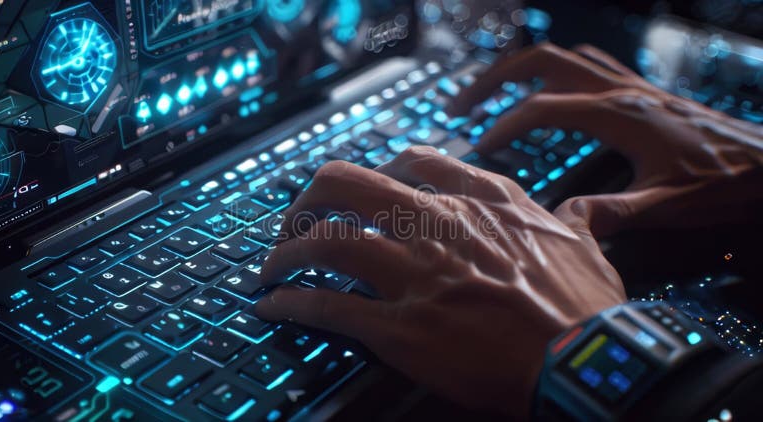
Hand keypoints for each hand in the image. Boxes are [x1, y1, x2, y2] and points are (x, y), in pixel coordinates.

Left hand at [255, 147, 625, 417]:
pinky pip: (328, 306)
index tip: (358, 188)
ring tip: (272, 264)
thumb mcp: (588, 246)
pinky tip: (274, 305)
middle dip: (309, 198)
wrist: (586, 362)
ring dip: (286, 250)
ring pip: (326, 240)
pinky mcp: (401, 328)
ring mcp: (417, 275)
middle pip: (347, 184)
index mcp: (481, 202)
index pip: (411, 161)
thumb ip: (578, 218)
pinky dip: (291, 302)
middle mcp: (439, 226)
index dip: (372, 170)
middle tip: (296, 219)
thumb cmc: (587, 309)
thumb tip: (589, 209)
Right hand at [451, 42, 762, 237]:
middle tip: (459, 106)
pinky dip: (556, 67)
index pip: (540, 108)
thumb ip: (613, 214)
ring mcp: (629, 84)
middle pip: (539, 62)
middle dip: (492, 81)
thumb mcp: (666, 205)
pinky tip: (547, 86)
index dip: (502, 127)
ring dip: (519, 69)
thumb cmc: (721, 181)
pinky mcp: (638, 89)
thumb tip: (562, 223)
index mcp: (617, 114)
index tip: (477, 149)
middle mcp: (618, 89)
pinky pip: (588, 62)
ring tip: (489, 92)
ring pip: (561, 55)